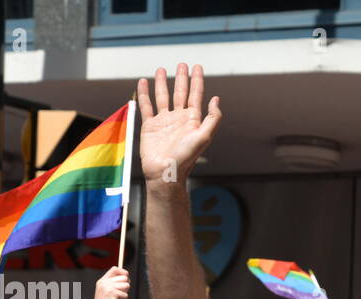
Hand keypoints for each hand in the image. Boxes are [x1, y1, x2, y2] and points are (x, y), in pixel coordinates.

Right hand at [91, 266, 129, 298]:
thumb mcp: (109, 292)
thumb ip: (115, 284)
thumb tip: (127, 277)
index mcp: (102, 281)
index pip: (115, 269)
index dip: (123, 272)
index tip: (127, 278)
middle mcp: (104, 282)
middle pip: (124, 277)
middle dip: (125, 287)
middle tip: (118, 295)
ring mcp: (107, 287)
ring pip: (126, 285)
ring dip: (124, 295)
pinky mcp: (112, 293)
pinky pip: (125, 295)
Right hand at [137, 63, 221, 184]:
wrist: (165, 172)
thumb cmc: (186, 157)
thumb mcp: (204, 136)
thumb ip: (212, 118)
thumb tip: (216, 99)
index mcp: (192, 120)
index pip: (195, 95)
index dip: (197, 80)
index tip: (197, 67)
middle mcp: (178, 118)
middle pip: (180, 93)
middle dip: (182, 78)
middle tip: (182, 64)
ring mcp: (164, 121)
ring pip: (163, 97)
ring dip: (163, 83)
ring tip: (161, 70)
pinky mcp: (149, 126)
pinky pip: (146, 106)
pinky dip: (144, 94)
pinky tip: (144, 83)